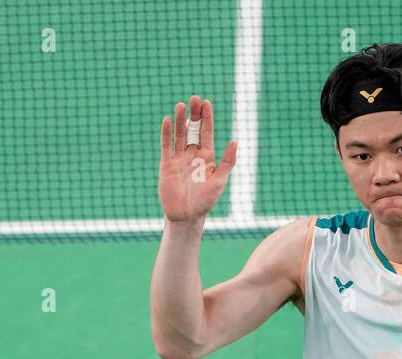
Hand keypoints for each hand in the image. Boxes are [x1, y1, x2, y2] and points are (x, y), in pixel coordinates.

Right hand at [158, 95, 237, 223]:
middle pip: (193, 129)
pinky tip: (166, 121)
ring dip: (180, 120)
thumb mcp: (220, 180)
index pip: (207, 132)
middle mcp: (192, 155)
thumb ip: (228, 161)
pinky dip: (166, 134)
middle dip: (194, 114)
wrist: (186, 216)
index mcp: (207, 157)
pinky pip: (166, 146)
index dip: (207, 118)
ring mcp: (179, 159)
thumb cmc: (205, 201)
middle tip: (194, 98)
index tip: (207, 102)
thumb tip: (235, 140)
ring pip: (179, 135)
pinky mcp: (167, 165)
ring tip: (181, 105)